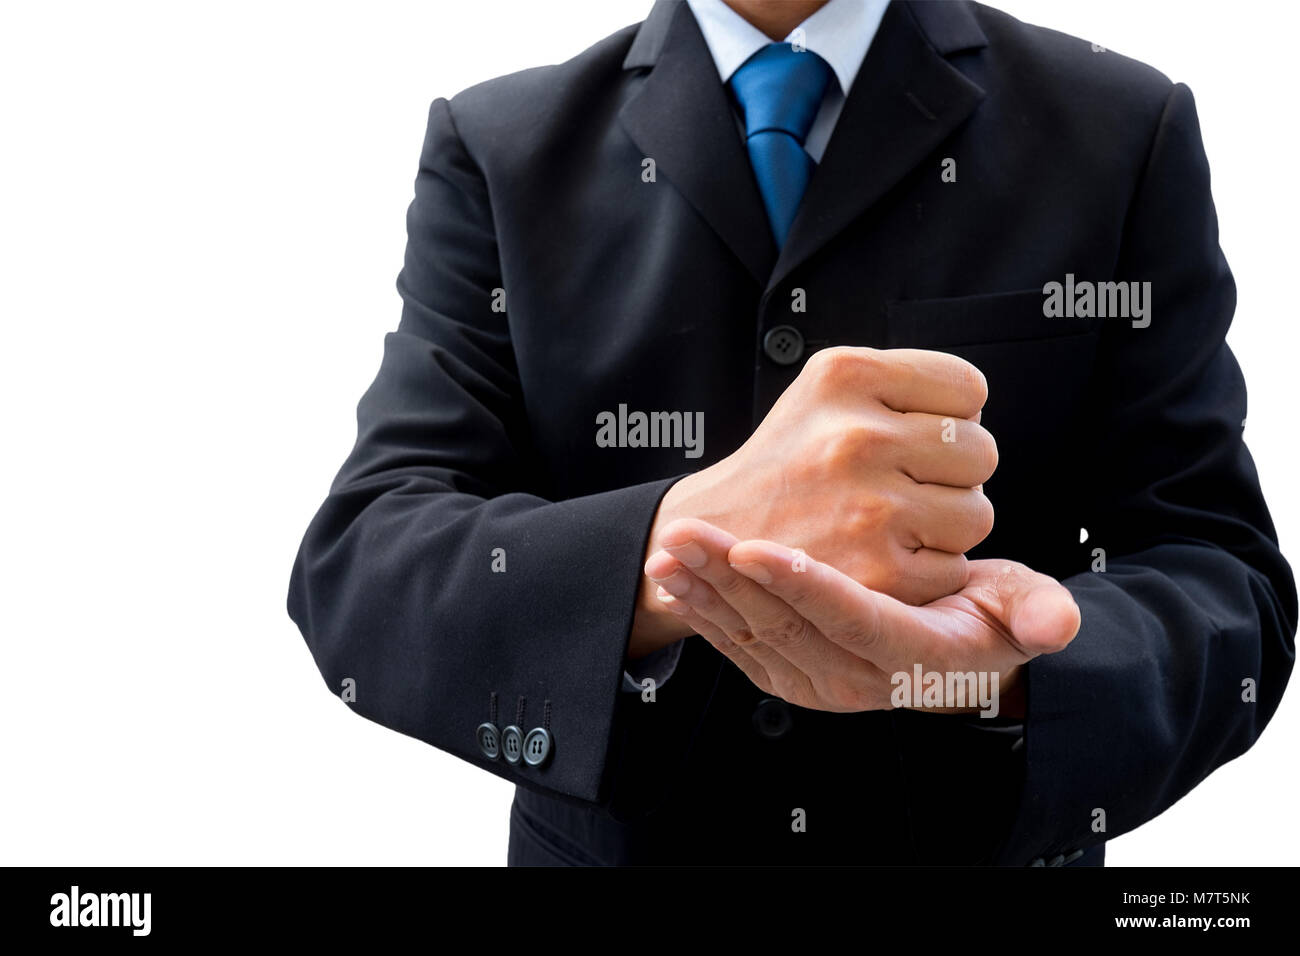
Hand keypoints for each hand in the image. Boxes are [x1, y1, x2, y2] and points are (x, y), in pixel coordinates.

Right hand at [629, 347, 998, 656]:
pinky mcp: (874, 573)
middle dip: (949, 474)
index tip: (911, 436)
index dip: (948, 417)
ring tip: (888, 523)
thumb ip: (901, 386)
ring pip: (975, 515)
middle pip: (979, 451)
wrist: (709, 538)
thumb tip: (973, 414)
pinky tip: (880, 560)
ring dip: (943, 528)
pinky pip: (952, 569)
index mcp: (844, 375)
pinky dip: (924, 573)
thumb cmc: (786, 466)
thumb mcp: (825, 392)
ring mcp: (866, 508)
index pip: (968, 389)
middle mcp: (855, 436)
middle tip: (898, 485)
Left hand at [643, 518, 1079, 715]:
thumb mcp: (1019, 611)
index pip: (851, 619)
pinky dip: (701, 611)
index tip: (757, 547)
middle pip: (785, 625)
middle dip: (729, 578)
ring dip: (705, 590)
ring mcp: (815, 679)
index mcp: (910, 657)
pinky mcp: (786, 672)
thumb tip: (1057, 623)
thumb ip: (1034, 611)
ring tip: (670, 547)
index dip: (805, 585)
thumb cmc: (981, 620)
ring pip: (750, 633)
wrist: (952, 658)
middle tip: (685, 532)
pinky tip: (675, 577)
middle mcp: (857, 678)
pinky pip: (736, 644)